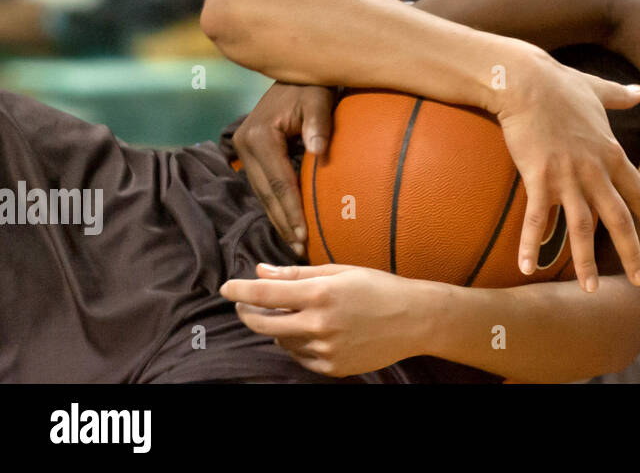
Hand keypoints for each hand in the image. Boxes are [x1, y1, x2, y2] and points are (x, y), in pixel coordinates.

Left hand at [222, 263, 428, 376]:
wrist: (414, 319)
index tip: (226, 287)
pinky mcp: (331, 367)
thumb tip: (261, 271)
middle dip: (248, 312)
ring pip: (282, 341)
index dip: (240, 290)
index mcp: (321, 294)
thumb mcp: (340, 271)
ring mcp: (324, 349)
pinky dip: (298, 343)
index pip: (265, 294)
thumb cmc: (379, 287)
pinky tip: (315, 330)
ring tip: (298, 313)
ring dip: (279, 327)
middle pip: (263, 324)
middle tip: (246, 303)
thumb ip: (297, 274)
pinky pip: (300, 356)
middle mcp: (319, 324)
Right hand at [233, 81, 337, 254]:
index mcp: (260, 136)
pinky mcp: (249, 152)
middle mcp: (245, 145)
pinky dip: (275, 204)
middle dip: (283, 222)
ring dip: (278, 218)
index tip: (304, 236)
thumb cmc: (312, 85)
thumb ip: (319, 124)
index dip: (292, 210)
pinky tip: (287, 221)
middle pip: (266, 193)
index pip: (279, 183)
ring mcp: (243, 149)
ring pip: (261, 193)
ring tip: (294, 243)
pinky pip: (263, 184)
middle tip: (300, 249)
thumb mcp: (319, 99)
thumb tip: (318, 150)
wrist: (296, 73)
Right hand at [489, 47, 639, 292]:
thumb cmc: (559, 83)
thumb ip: (619, 96)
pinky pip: (537, 219)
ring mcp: (567, 176)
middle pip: (618, 218)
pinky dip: (532, 245)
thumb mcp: (597, 88)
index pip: (636, 187)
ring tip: (591, 289)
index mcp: (610, 150)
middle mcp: (594, 169)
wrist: (526, 79)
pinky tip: (527, 268)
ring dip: (586, 262)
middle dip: (632, 252)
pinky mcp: (538, 177)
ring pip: (583, 228)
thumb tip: (639, 91)